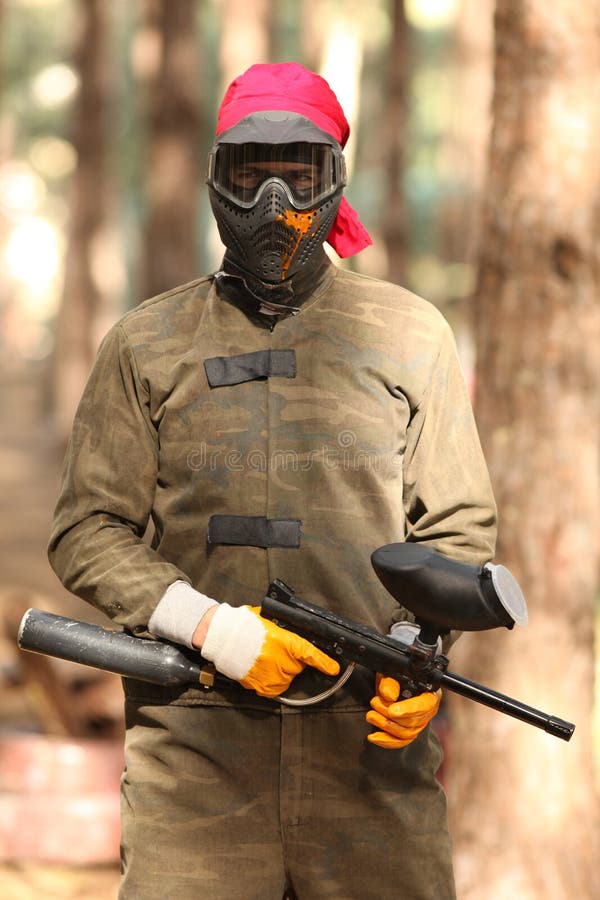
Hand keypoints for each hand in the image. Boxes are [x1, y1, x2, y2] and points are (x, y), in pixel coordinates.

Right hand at [199, 604, 339, 696]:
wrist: (220, 638)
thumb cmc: (243, 625)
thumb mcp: (269, 620)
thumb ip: (283, 630)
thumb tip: (293, 636)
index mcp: (285, 642)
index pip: (311, 654)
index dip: (325, 662)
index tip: (334, 668)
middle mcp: (281, 661)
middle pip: (297, 667)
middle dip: (291, 660)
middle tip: (274, 649)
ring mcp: (271, 676)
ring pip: (286, 677)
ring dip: (280, 670)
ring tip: (263, 657)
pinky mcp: (261, 687)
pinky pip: (274, 686)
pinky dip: (270, 679)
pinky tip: (259, 667)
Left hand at [366, 674, 440, 748]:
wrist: (390, 682)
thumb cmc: (393, 676)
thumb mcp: (391, 673)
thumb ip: (390, 682)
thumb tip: (389, 696)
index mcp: (429, 692)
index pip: (425, 705)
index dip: (409, 709)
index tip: (392, 711)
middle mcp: (429, 710)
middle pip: (414, 721)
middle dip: (391, 716)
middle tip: (374, 703)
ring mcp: (420, 723)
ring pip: (407, 733)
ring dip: (386, 726)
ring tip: (371, 715)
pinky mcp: (410, 732)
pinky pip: (401, 742)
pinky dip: (386, 740)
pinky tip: (373, 737)